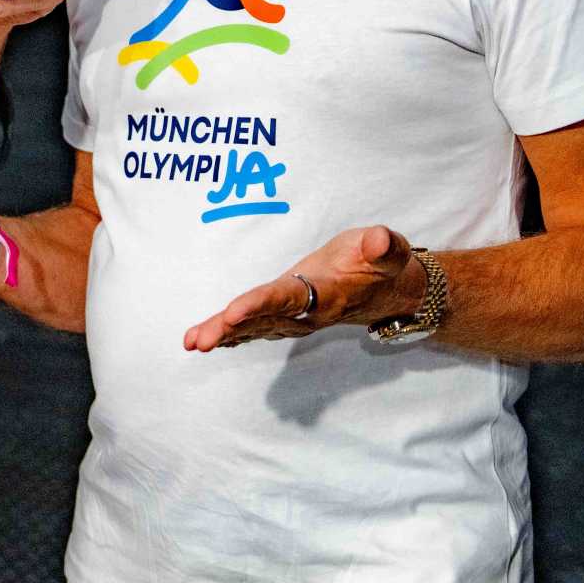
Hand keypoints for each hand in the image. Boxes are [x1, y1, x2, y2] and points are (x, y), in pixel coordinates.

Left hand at [182, 226, 422, 351]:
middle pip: (264, 320)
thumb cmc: (380, 263)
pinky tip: (203, 339)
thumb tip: (379, 240)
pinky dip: (229, 334)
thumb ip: (384, 246)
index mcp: (327, 293)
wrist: (388, 292)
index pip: (289, 298)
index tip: (232, 312)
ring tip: (193, 342)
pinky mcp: (288, 318)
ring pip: (255, 328)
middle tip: (200, 341)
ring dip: (223, 335)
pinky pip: (256, 328)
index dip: (260, 305)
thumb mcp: (390, 249)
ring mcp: (297, 319)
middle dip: (231, 329)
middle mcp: (309, 313)